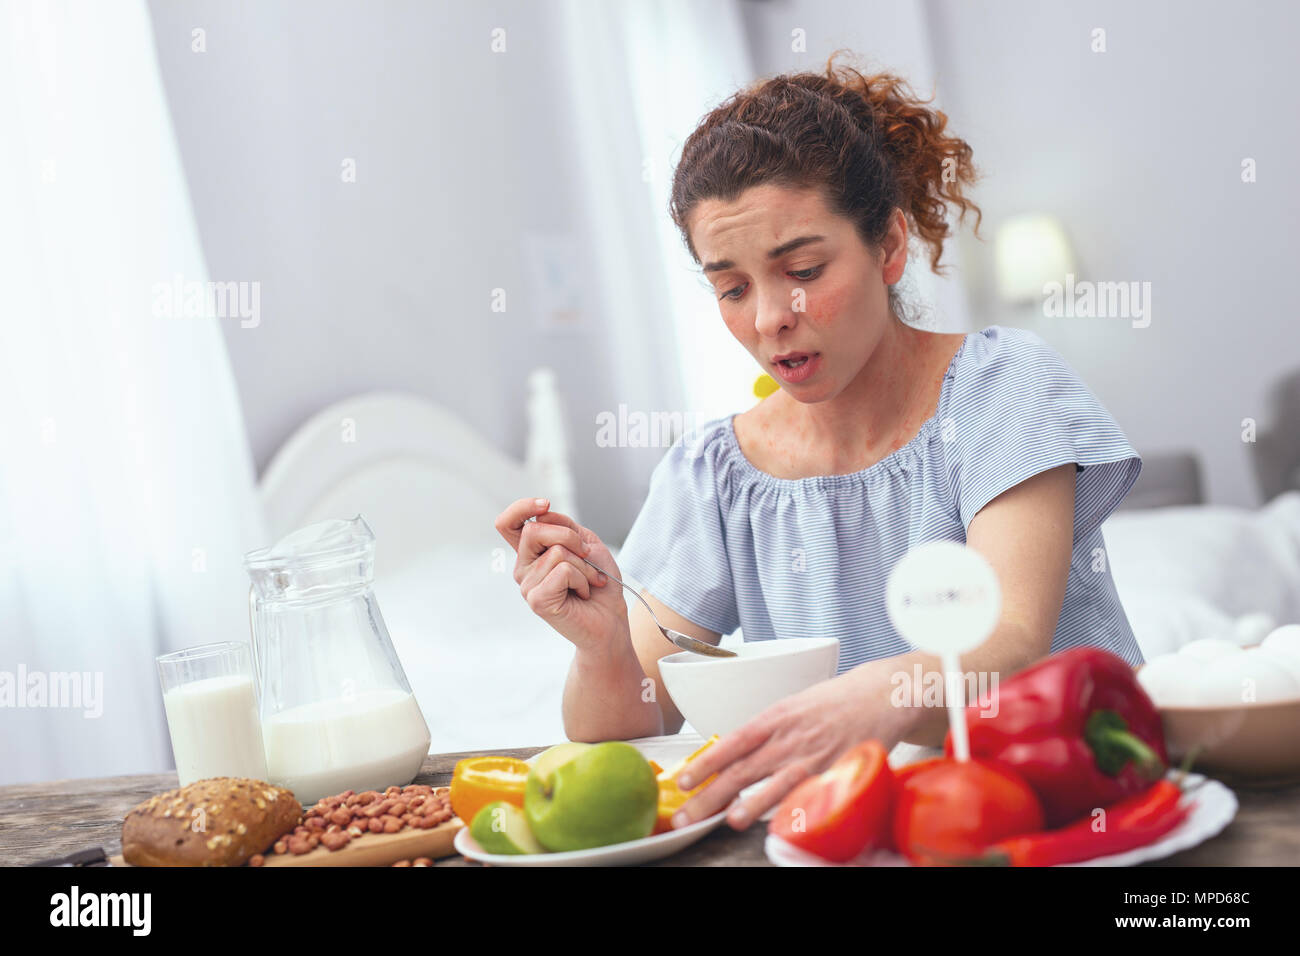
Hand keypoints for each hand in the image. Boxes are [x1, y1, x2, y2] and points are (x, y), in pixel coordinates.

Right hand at [494, 497, 627, 651]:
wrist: (611, 619)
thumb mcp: (587, 543)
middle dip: (569, 536)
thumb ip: (564, 526)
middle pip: (532, 530)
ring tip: (588, 581)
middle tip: (587, 555)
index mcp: (532, 553)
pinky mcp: (537, 600)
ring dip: (584, 565)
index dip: (521, 508)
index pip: (508, 524)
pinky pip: (563, 571)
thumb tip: (542, 514)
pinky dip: (582, 579)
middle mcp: (524, 568)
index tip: (545, 504)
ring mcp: (527, 585)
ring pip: (556, 552)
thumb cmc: (600, 583)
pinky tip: (582, 593)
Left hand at [668, 666, 910, 830]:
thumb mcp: (791, 706)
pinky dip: (793, 810)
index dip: (705, 763)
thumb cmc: (833, 702)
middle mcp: (790, 737)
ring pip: (775, 784)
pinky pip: (811, 794)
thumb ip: (765, 731)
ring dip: (750, 805)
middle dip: (711, 795)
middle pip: (743, 769)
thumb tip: (732, 755)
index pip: (731, 742)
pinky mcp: (837, 771)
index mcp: (774, 717)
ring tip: (728, 820)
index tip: (683, 781)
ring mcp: (814, 756)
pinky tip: (779, 823)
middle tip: (686, 816)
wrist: (880, 694)